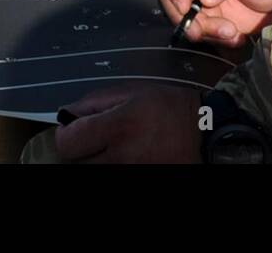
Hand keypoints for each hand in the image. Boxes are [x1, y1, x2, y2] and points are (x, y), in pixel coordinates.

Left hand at [54, 85, 203, 162]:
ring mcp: (129, 174)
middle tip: (97, 136)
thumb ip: (94, 102)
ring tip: (115, 145)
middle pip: (76, 162)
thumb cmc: (170, 108)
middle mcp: (121, 156)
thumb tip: (67, 113)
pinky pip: (111, 174)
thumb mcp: (132, 92)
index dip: (66, 133)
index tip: (73, 127)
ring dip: (96, 159)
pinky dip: (112, 165)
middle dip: (81, 147)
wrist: (205, 134)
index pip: (67, 142)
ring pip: (92, 170)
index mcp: (118, 127)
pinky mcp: (135, 180)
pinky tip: (126, 155)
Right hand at [160, 0, 271, 46]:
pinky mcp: (211, 19)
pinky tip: (235, 35)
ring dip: (205, 31)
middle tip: (202, 31)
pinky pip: (202, 32)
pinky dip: (216, 38)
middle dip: (186, 17)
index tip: (184, 6)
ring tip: (231, 32)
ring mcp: (203, 1)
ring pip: (186, 19)